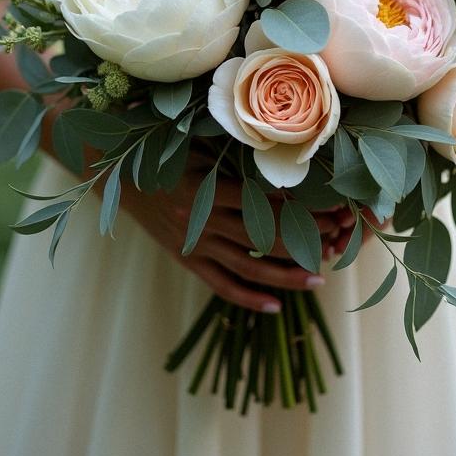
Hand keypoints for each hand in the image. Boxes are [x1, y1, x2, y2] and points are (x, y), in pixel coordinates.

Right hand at [120, 160, 357, 313]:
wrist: (119, 181)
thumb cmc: (165, 154)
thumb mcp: (199, 147)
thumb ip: (236, 154)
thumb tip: (286, 155)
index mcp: (206, 189)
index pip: (265, 202)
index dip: (301, 206)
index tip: (332, 207)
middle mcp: (202, 221)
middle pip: (263, 237)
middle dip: (304, 238)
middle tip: (336, 240)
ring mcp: (195, 245)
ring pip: (248, 267)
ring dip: (285, 275)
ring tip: (318, 279)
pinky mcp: (187, 260)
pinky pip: (221, 285)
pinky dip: (248, 298)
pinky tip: (274, 307)